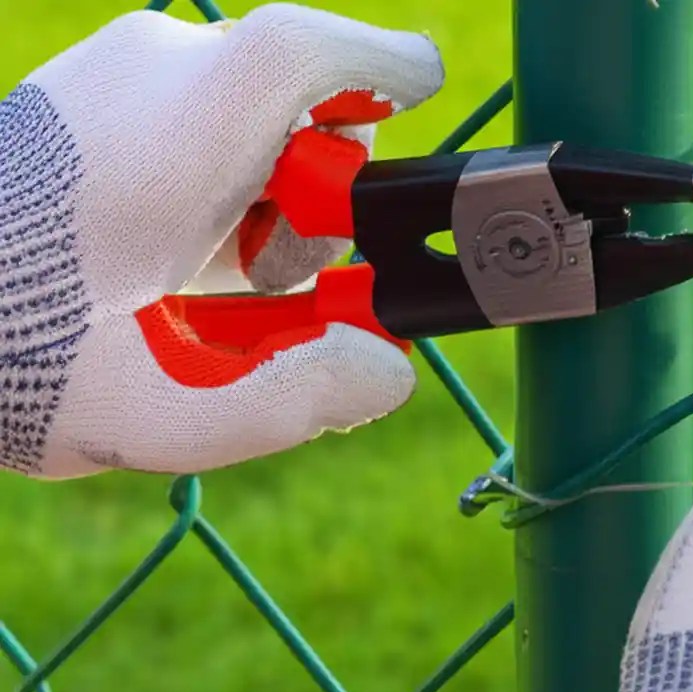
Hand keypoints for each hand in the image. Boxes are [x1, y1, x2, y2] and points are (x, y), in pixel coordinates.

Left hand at [0, 4, 442, 478]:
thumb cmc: (14, 357)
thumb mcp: (166, 414)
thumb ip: (298, 399)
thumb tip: (387, 368)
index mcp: (179, 137)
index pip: (309, 53)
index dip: (389, 66)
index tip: (427, 92)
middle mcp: (149, 73)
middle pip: (293, 100)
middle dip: (314, 192)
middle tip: (272, 279)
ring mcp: (111, 67)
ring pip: (244, 107)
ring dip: (261, 192)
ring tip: (206, 279)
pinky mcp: (87, 81)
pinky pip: (192, 109)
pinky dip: (212, 175)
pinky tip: (165, 250)